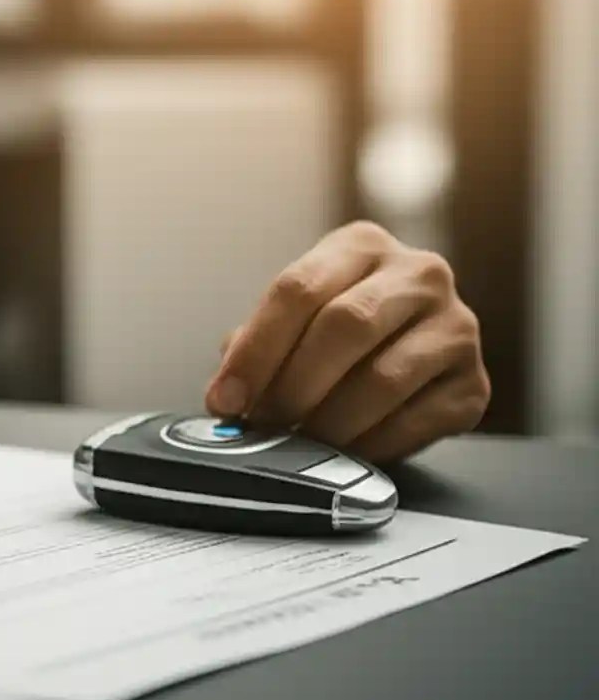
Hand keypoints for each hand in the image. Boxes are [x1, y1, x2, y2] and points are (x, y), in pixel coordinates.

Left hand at [205, 222, 490, 462]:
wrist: (410, 353)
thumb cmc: (334, 333)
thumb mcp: (291, 320)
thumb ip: (255, 346)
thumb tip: (227, 396)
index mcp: (361, 245)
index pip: (299, 289)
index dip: (255, 350)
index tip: (225, 398)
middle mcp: (418, 274)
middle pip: (345, 326)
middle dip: (293, 386)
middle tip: (265, 423)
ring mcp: (456, 326)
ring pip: (383, 378)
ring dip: (330, 422)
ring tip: (299, 442)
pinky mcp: (474, 384)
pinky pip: (417, 422)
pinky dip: (370, 445)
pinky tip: (343, 453)